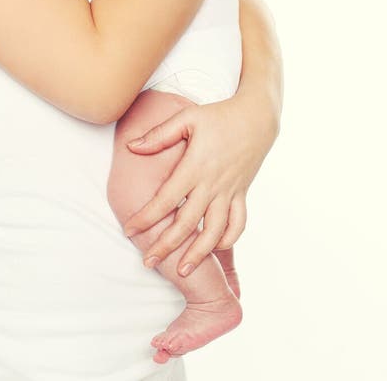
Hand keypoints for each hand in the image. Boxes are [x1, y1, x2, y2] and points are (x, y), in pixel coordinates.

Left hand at [121, 95, 272, 275]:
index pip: (166, 199)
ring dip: (198, 253)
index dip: (146, 217)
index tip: (129, 229)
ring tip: (182, 269)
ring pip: (214, 231)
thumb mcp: (186, 118)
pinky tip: (214, 248)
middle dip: (166, 245)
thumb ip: (159, 135)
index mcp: (195, 167)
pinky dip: (227, 240)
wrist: (257, 118)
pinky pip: (238, 224)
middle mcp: (212, 184)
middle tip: (148, 261)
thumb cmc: (218, 116)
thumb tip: (132, 147)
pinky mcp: (242, 194)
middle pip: (187, 223)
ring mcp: (230, 192)